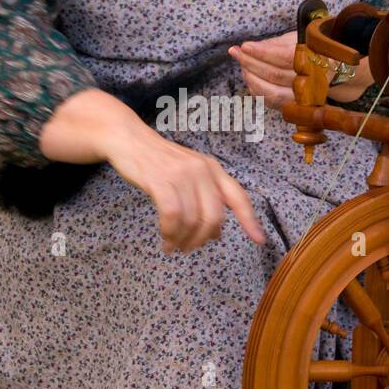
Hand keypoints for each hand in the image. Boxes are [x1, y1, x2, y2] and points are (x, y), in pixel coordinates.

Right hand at [39, 87, 266, 254]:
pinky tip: (165, 241)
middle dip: (202, 240)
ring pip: (191, 220)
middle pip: (214, 217)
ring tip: (173, 246)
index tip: (259, 240)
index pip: (238, 197)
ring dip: (182, 240)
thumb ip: (205, 199)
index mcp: (213, 169)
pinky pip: (172, 217)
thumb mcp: (188, 175)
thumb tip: (216, 234)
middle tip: (189, 249)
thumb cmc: (158, 161)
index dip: (250, 220)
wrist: (129, 139)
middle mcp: (202, 170)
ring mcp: (182, 174)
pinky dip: (170, 234)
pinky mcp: (161, 181)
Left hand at [228, 32, 371, 109]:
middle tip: (236, 52)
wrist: (344, 71)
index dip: (263, 53)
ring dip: (252, 79)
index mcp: (318, 57)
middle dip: (251, 64)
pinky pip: (274, 103)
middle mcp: (315, 80)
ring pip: (273, 94)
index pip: (285, 58)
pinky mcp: (300, 107)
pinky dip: (258, 92)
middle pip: (276, 76)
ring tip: (242, 64)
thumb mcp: (302, 38)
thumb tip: (252, 48)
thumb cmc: (319, 48)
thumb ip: (277, 44)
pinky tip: (250, 78)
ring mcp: (308, 97)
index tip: (245, 45)